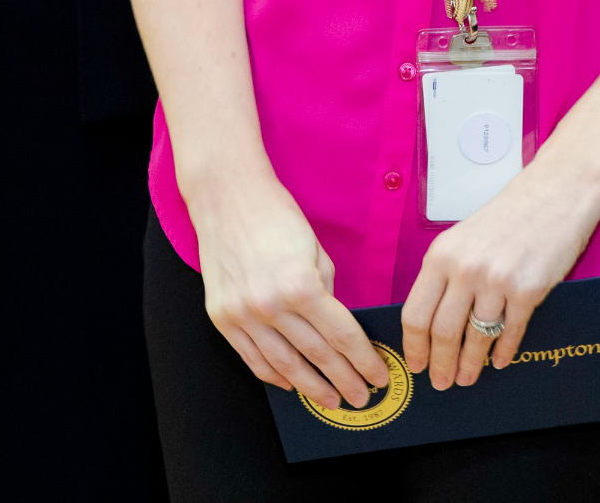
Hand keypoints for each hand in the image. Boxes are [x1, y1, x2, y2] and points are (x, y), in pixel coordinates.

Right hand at [191, 169, 388, 409]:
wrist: (227, 197)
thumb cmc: (276, 216)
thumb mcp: (315, 251)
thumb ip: (326, 291)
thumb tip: (334, 325)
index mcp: (301, 285)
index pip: (341, 335)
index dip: (363, 360)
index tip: (378, 376)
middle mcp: (270, 305)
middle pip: (316, 355)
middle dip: (343, 380)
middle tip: (361, 397)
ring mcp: (242, 315)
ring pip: (284, 365)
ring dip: (311, 387)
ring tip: (331, 401)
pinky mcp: (221, 318)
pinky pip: (251, 358)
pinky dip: (274, 375)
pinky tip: (292, 384)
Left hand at [402, 158, 599, 390]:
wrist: (556, 193)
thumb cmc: (508, 215)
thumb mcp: (462, 238)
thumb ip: (445, 275)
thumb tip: (431, 324)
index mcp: (442, 255)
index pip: (416, 314)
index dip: (414, 347)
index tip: (416, 365)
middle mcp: (466, 269)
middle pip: (443, 333)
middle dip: (440, 365)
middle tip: (442, 383)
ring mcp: (498, 281)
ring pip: (476, 338)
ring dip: (470, 365)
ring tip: (467, 377)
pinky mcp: (529, 290)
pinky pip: (510, 333)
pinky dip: (503, 352)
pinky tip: (498, 361)